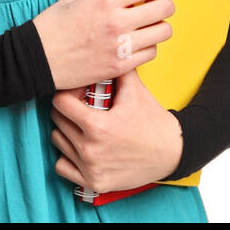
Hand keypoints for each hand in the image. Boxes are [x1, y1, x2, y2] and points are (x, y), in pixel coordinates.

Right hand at [32, 0, 174, 89]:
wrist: (37, 60)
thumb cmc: (51, 28)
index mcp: (106, 1)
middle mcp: (118, 22)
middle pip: (164, 9)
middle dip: (163, 4)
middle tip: (156, 5)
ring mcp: (121, 47)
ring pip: (162, 33)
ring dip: (158, 27)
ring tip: (147, 26)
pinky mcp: (120, 67)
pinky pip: (150, 53)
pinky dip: (148, 47)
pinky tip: (137, 43)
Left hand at [48, 66, 183, 192]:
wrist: (172, 153)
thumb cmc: (152, 120)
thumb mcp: (135, 90)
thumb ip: (116, 68)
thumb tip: (105, 46)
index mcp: (97, 125)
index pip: (60, 103)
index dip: (67, 94)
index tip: (78, 94)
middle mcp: (90, 149)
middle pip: (57, 121)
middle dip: (67, 111)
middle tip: (82, 108)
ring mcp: (90, 168)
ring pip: (58, 141)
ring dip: (67, 132)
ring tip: (84, 127)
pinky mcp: (93, 183)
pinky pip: (61, 166)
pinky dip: (68, 157)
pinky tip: (82, 148)